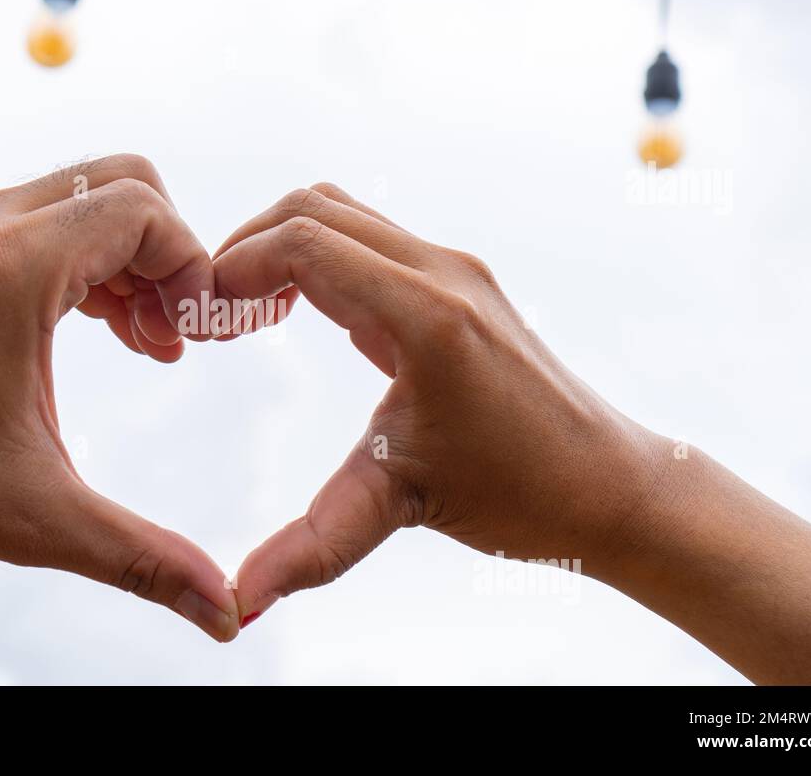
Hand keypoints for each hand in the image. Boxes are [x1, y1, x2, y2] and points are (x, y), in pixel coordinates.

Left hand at [0, 154, 240, 641]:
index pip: (146, 211)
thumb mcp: (30, 516)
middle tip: (178, 334)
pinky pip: (48, 221)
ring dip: (132, 261)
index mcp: (17, 267)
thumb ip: (138, 557)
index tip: (198, 338)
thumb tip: (224, 614)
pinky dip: (90, 262)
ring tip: (148, 343)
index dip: (195, 266)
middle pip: (126, 184)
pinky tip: (101, 331)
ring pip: (86, 198)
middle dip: (171, 255)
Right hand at [215, 183, 810, 683]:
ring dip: (283, 245)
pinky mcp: (459, 283)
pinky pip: (371, 239)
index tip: (200, 314)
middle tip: (209, 312)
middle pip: (315, 208)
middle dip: (247, 247)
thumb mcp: (401, 508)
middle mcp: (441, 273)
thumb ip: (312, 547)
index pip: (305, 244)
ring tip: (245, 312)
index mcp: (425, 315)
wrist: (610, 484)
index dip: (236, 267)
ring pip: (343, 213)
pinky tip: (296, 313)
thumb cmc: (521, 495)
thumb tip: (237, 603)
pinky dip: (319, 257)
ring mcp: (455, 271)